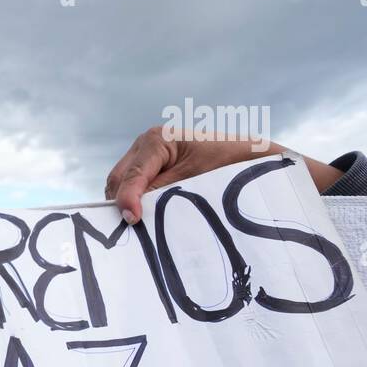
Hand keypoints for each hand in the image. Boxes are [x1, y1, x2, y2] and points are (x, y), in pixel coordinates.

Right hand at [106, 126, 288, 224]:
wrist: (247, 157)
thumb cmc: (226, 164)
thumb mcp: (194, 181)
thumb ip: (161, 192)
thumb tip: (132, 212)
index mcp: (157, 139)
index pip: (132, 174)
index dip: (128, 199)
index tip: (132, 220)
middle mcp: (144, 144)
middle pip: (119, 179)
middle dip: (121, 203)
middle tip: (132, 227)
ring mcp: (144, 155)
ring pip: (120, 184)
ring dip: (125, 204)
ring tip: (138, 223)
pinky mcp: (148, 168)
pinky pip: (130, 187)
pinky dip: (133, 202)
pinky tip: (144, 215)